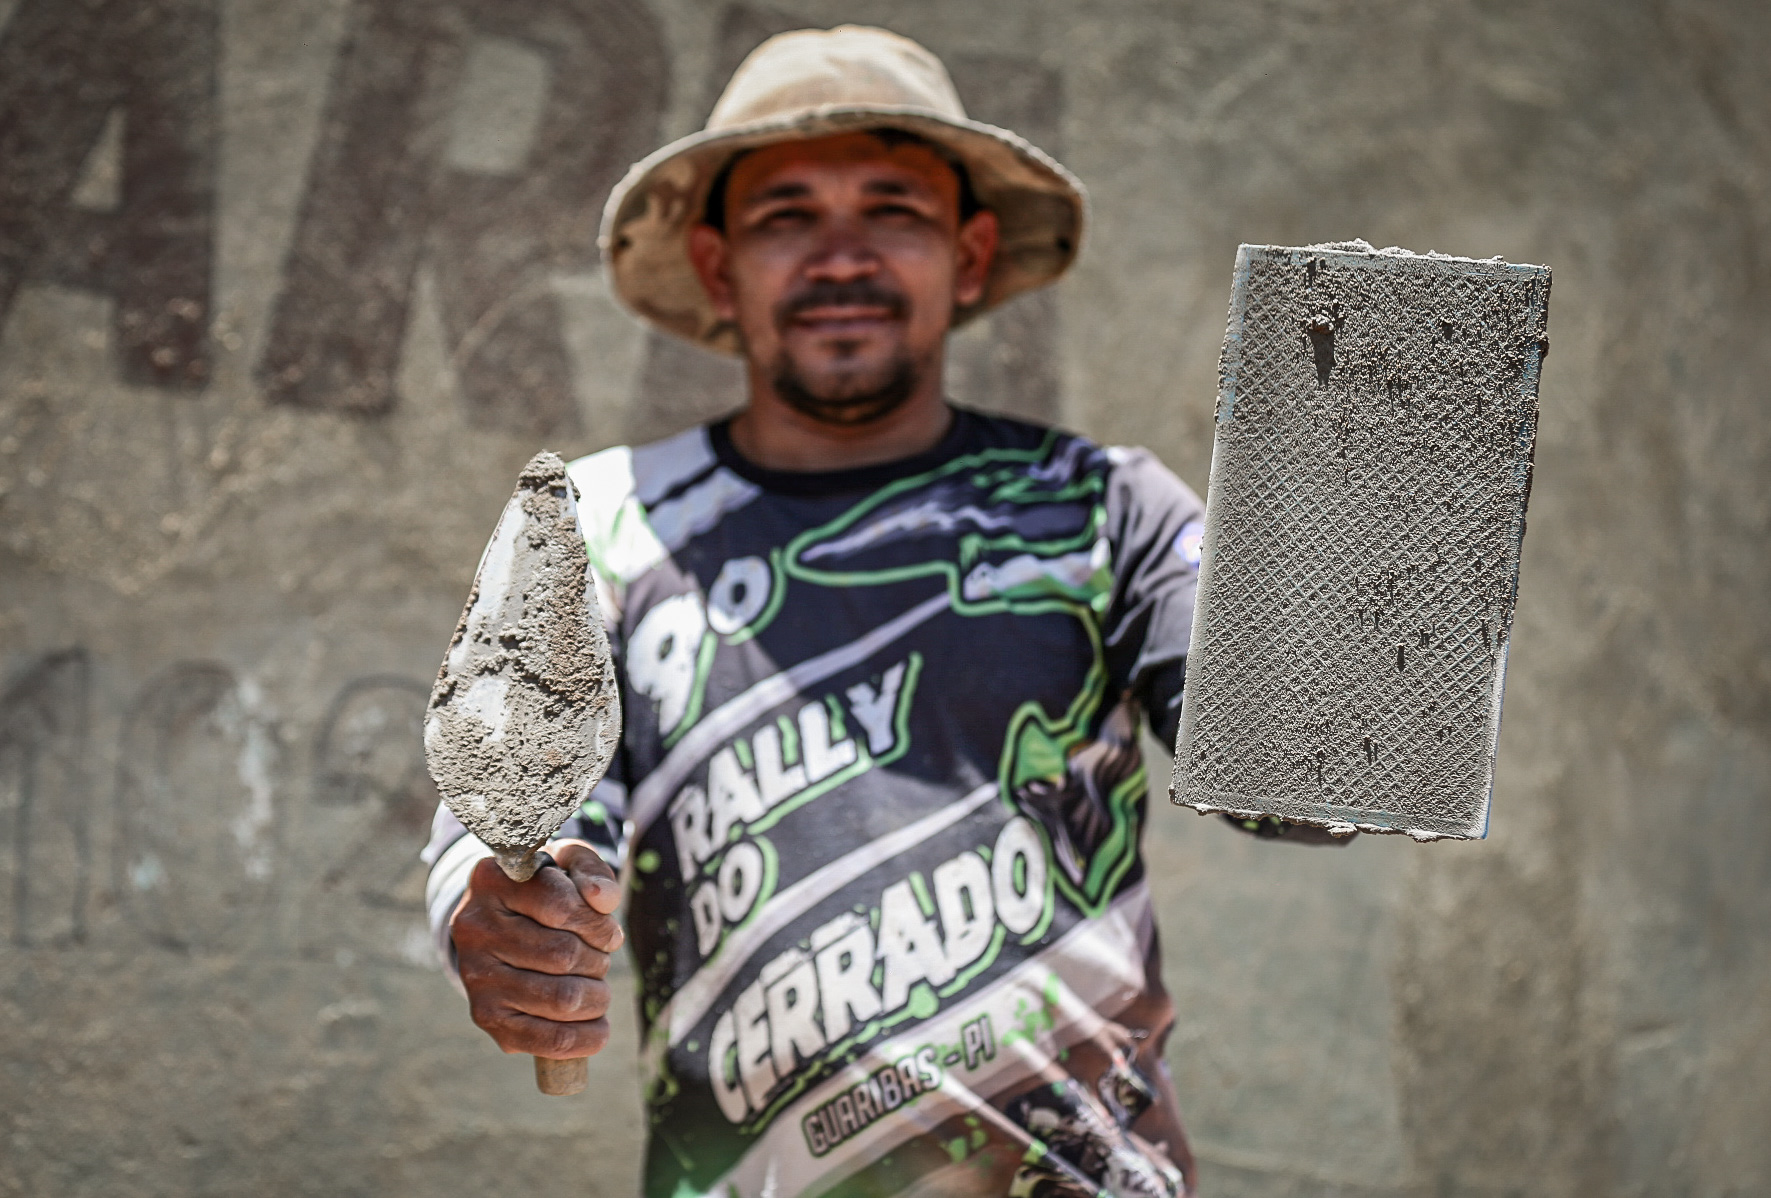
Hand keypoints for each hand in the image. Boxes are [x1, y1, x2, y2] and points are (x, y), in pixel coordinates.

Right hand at [450, 841, 624, 1058]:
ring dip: (598, 996)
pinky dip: (586, 1038)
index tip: (608, 932)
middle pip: (565, 955)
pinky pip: (548, 1039)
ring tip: (595, 986)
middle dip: (598, 960)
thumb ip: (593, 870)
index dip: (598, 924)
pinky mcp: (485, 1016)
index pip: (561, 906)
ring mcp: (475, 976)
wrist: (503, 927)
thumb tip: (603, 899)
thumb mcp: (568, 865)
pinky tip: (597, 1027)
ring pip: (563, 999)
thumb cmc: (548, 891)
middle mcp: (474, 928)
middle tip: (598, 958)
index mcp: (492, 881)